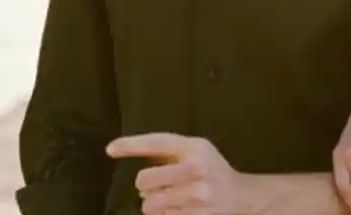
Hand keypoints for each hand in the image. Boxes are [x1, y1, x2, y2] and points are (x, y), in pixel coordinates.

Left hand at [107, 133, 247, 214]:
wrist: (240, 196)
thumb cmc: (210, 169)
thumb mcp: (194, 150)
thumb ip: (166, 151)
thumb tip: (121, 152)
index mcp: (194, 148)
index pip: (156, 142)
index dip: (130, 145)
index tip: (110, 150)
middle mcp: (196, 169)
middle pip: (144, 180)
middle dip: (147, 186)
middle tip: (160, 186)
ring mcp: (197, 195)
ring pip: (149, 205)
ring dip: (154, 204)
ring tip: (171, 199)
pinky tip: (179, 209)